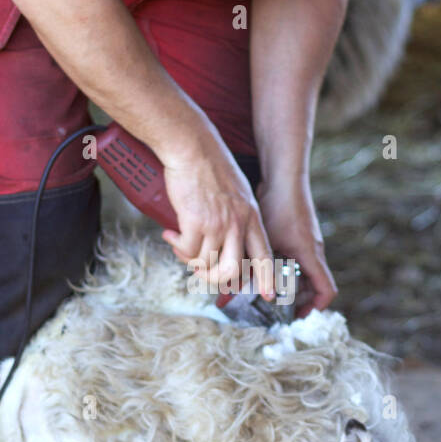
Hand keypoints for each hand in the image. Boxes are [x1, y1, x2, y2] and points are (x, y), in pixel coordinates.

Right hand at [161, 135, 275, 297]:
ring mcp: (218, 224)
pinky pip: (186, 251)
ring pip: (205, 263)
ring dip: (189, 260)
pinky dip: (176, 248)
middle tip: (200, 272)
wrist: (191, 146)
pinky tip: (170, 235)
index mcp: (251, 217)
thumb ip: (236, 216)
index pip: (265, 255)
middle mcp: (238, 223)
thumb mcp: (235, 192)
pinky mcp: (196, 221)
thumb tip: (224, 243)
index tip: (270, 295)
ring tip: (181, 246)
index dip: (268, 279)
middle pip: (233, 272)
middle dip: (214, 280)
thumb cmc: (209, 165)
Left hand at [257, 179, 336, 313]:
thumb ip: (247, 270)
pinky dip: (282, 267)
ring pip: (302, 273)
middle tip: (274, 305)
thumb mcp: (262, 243)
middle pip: (313, 285)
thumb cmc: (278, 206)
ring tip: (263, 287)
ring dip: (286, 283)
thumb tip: (226, 297)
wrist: (284, 177)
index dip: (315, 308)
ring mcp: (307, 242)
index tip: (297, 316)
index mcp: (311, 256)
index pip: (326, 291)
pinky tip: (260, 265)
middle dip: (296, 298)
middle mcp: (313, 251)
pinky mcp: (299, 234)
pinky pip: (296, 259)